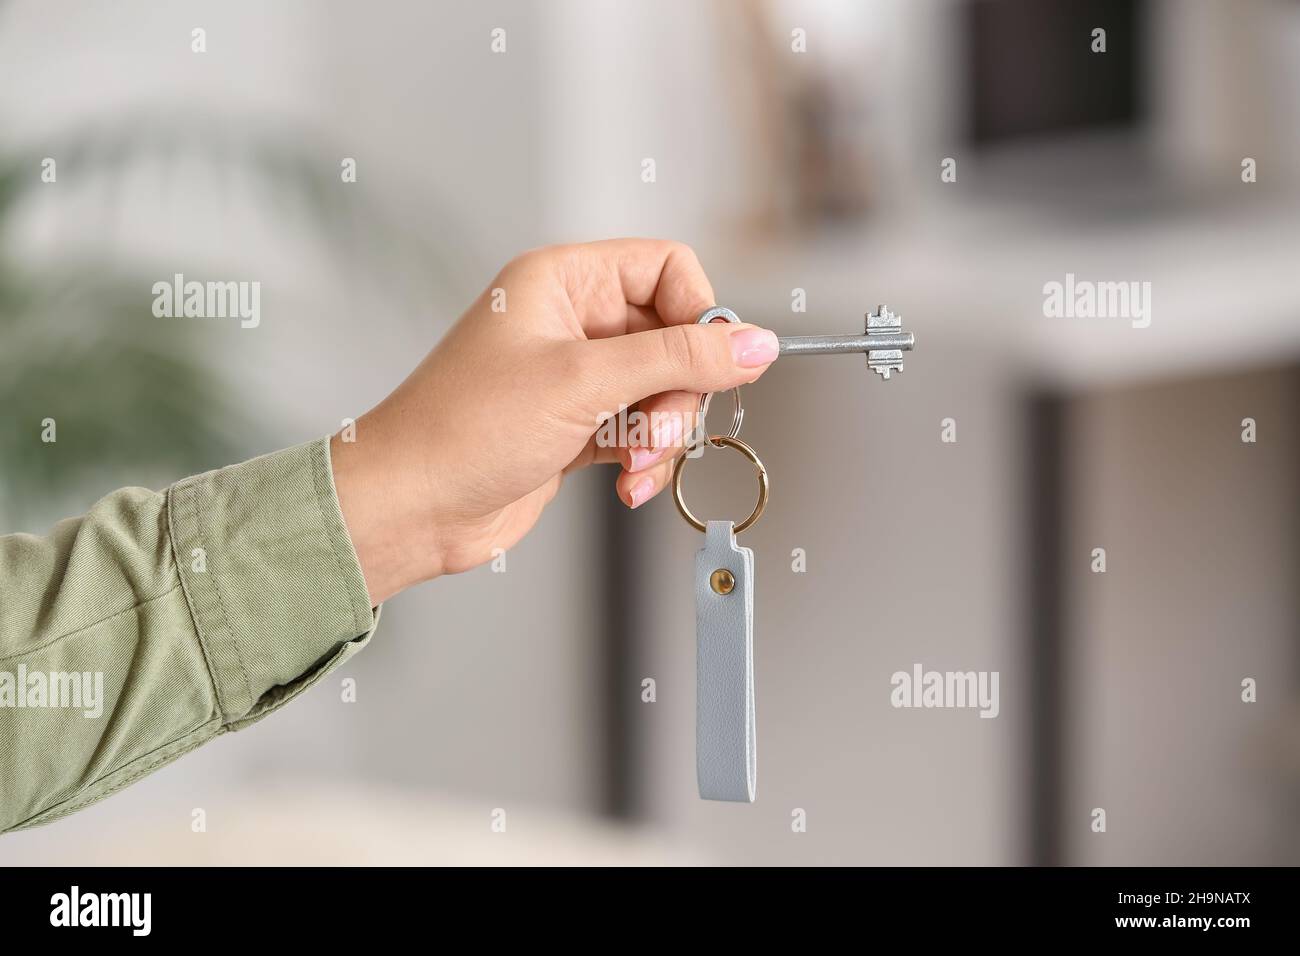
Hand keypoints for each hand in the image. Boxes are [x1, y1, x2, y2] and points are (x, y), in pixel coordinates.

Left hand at [330, 239, 779, 603]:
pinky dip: (644, 462)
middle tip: (661, 433)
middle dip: (679, 394)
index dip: (701, 316)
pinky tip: (628, 486)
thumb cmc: (463, 430)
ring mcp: (574, 378)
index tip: (714, 365)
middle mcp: (571, 321)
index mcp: (564, 281)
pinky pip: (640, 434)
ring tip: (635, 469)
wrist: (410, 508)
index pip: (668, 269)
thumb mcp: (584, 383)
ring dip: (662, 438)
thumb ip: (679, 361)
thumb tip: (756, 343)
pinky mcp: (575, 428)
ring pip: (662, 393)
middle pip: (674, 339)